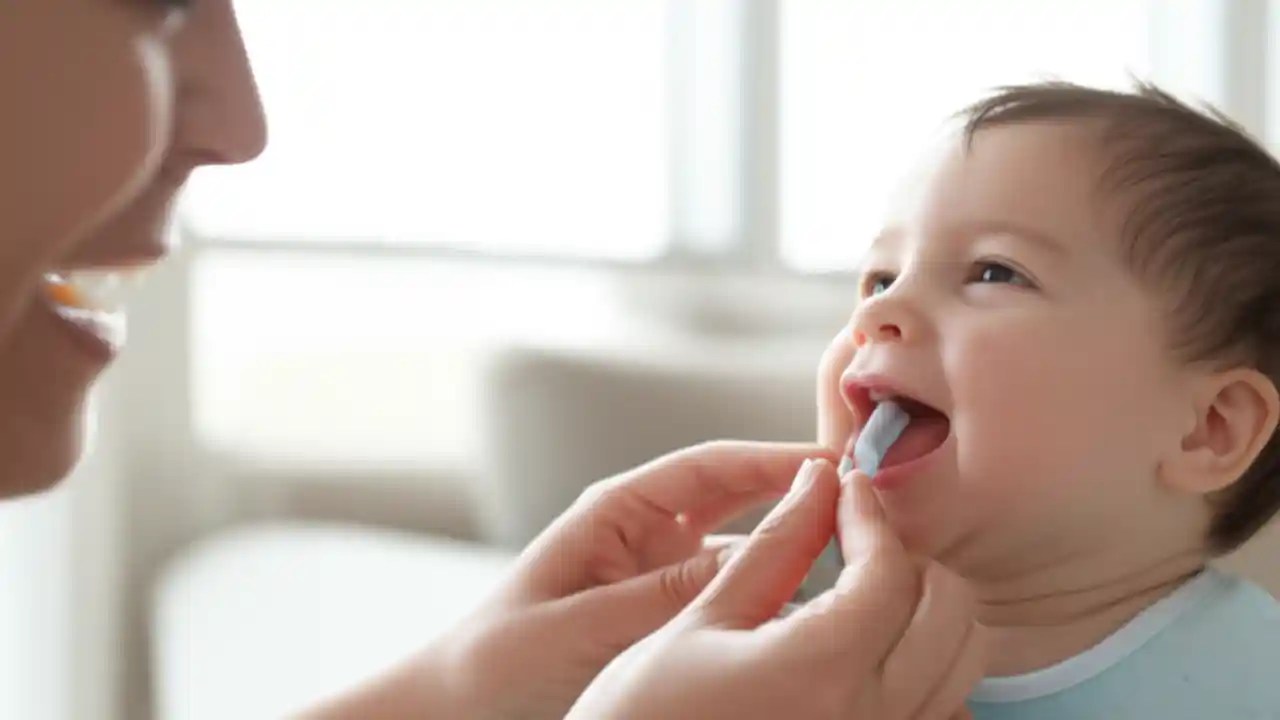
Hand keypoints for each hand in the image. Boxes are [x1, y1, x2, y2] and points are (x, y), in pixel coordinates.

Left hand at [298, 441, 832, 719]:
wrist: (460, 705)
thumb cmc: (499, 656)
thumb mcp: (580, 624)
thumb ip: (658, 597)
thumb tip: (742, 566)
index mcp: (618, 512)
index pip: (713, 468)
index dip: (776, 458)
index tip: (836, 463)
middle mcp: (646, 533)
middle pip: (738, 495)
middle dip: (797, 490)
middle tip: (864, 498)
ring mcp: (658, 572)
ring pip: (742, 550)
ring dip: (789, 550)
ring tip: (849, 558)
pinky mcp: (664, 614)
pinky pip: (728, 598)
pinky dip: (765, 601)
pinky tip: (801, 616)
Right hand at [568, 459, 987, 719]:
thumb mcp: (699, 624)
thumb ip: (772, 547)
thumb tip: (815, 482)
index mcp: (820, 673)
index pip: (890, 571)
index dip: (870, 516)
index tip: (844, 492)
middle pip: (950, 613)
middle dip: (908, 560)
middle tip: (854, 540)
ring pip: (962, 664)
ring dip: (926, 612)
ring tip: (861, 592)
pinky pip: (943, 713)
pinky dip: (928, 673)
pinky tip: (867, 656)